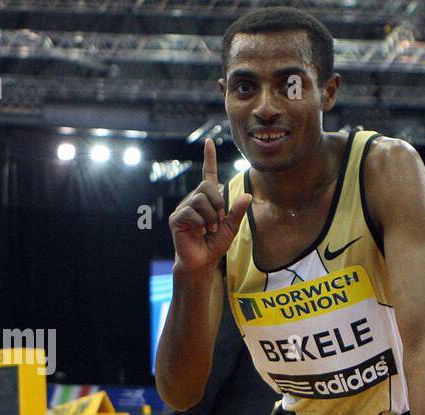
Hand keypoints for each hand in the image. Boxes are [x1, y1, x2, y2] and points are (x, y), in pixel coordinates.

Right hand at [169, 138, 251, 272]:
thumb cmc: (214, 245)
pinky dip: (201, 224)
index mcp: (207, 200)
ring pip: (200, 200)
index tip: (209, 142)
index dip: (209, 159)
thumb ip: (237, 212)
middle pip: (207, 186)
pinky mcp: (176, 219)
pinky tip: (200, 232)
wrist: (202, 262)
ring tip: (209, 230)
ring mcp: (183, 208)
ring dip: (211, 217)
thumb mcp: (231, 228)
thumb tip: (247, 196)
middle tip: (218, 221)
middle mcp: (193, 200)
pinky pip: (191, 212)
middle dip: (218, 203)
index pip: (208, 175)